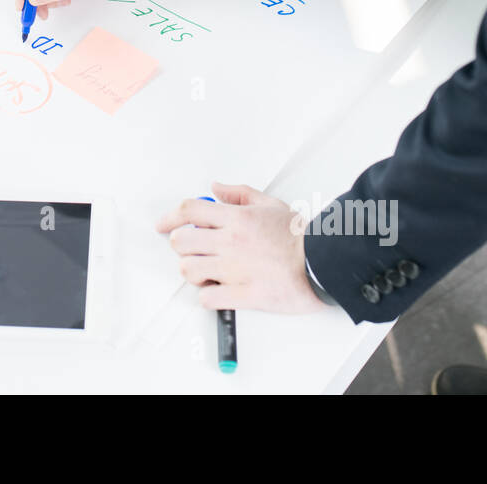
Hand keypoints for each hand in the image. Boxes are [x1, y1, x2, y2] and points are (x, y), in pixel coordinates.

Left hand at [155, 182, 327, 313]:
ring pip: (189, 269)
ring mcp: (235, 269)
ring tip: (205, 272)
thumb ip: (239, 195)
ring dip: (192, 272)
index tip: (163, 225)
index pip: (188, 211)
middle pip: (181, 241)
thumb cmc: (300, 236)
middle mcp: (231, 242)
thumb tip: (216, 189)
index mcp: (236, 218)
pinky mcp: (244, 294)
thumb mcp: (270, 204)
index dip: (169, 218)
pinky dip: (207, 296)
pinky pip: (208, 298)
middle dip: (182, 246)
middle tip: (193, 250)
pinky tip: (216, 291)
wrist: (324, 262)